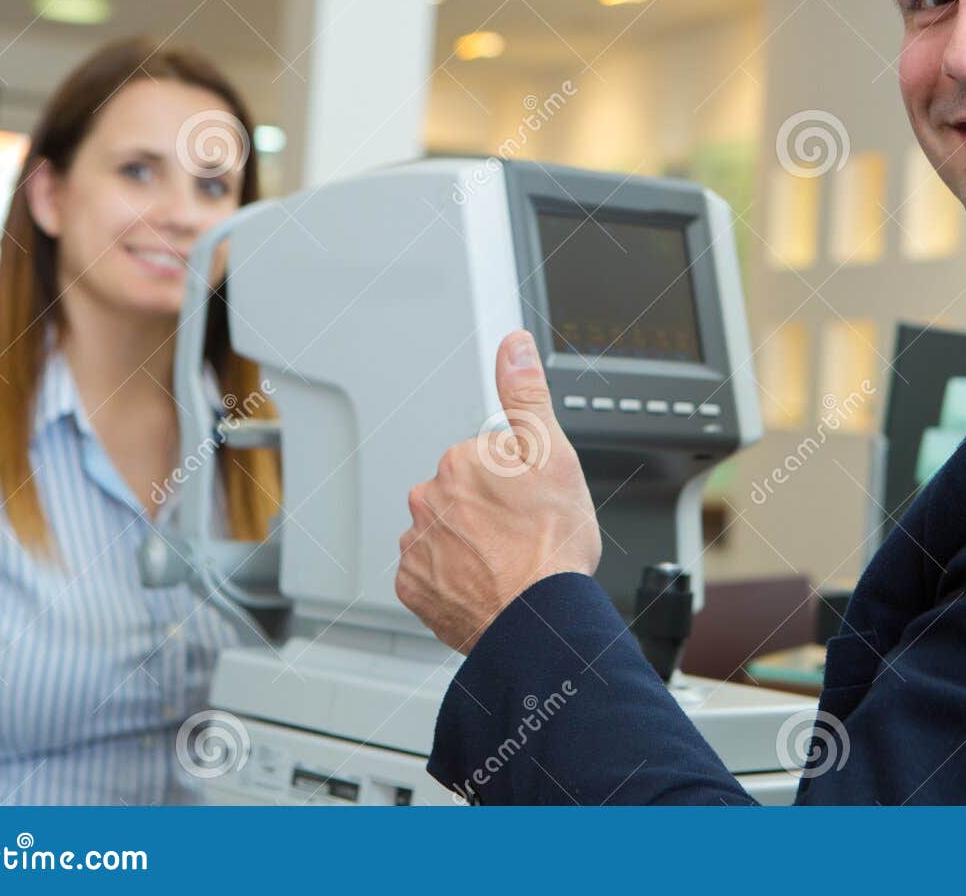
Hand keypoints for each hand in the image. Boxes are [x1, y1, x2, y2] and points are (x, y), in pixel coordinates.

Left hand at [396, 330, 600, 652]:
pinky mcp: (413, 587)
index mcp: (460, 461)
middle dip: (488, 509)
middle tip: (522, 534)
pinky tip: (484, 583)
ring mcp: (417, 545)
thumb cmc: (552, 545)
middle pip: (462, 494)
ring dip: (469, 543)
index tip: (532, 503)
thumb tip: (513, 346)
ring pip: (445, 532)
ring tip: (506, 564)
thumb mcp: (553, 454)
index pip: (488, 459)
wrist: (538, 620)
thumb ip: (526, 395)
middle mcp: (428, 499)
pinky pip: (431, 572)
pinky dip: (453, 577)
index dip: (517, 481)